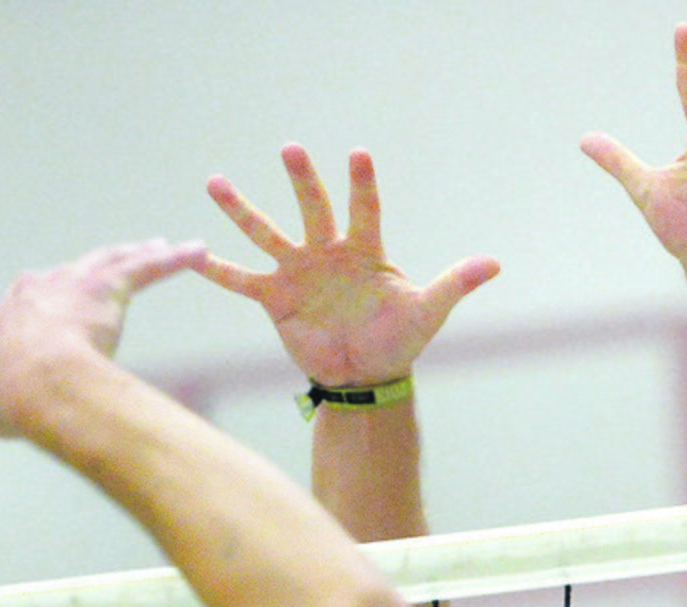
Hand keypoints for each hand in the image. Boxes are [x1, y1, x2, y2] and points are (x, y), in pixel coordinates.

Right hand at [0, 239, 204, 436]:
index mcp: (10, 311)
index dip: (51, 315)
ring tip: (162, 246)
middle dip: (98, 268)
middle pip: (75, 272)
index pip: (35, 305)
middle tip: (120, 263)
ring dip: (139, 253)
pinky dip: (173, 258)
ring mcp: (74, 285)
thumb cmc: (4, 397)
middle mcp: (41, 287)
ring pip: (112, 262)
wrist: (34, 385)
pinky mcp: (107, 289)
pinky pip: (147, 267)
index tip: (66, 322)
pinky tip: (197, 250)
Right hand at [201, 145, 498, 387]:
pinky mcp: (276, 300)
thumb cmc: (398, 339)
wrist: (368, 376)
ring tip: (215, 183)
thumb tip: (495, 264)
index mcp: (364, 250)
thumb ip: (455, 284)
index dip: (363, 185)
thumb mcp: (427, 311)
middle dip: (304, 182)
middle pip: (314, 209)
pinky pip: (242, 282)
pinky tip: (192, 257)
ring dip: (242, 211)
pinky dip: (217, 272)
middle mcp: (327, 252)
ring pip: (267, 234)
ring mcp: (298, 272)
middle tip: (293, 149)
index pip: (365, 210)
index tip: (359, 154)